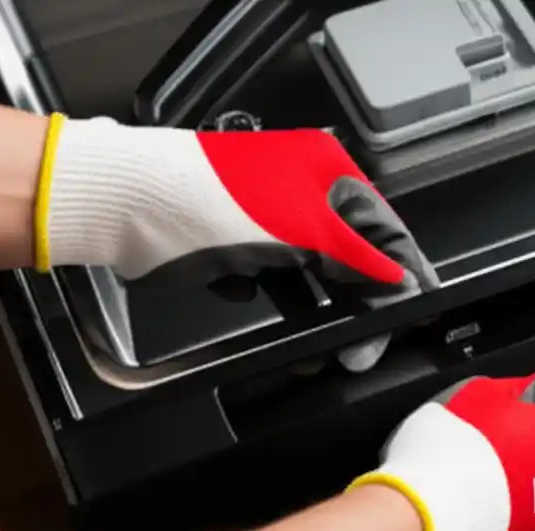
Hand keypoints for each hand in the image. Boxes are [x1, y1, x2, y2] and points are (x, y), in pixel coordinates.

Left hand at [37, 114, 438, 369]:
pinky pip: (280, 283)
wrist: (120, 206)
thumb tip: (402, 280)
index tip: (414, 317)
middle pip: (354, 258)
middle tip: (362, 349)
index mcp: (327, 174)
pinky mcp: (241, 248)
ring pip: (317, 277)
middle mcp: (304, 194)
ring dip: (323, 313)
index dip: (403, 276)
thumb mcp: (297, 231)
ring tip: (326, 352)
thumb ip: (355, 256)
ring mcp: (271, 222)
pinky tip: (280, 321)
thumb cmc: (204, 202)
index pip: (384, 231)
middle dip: (361, 304)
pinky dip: (285, 304)